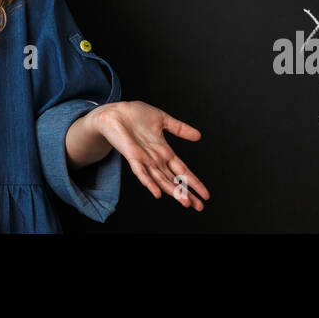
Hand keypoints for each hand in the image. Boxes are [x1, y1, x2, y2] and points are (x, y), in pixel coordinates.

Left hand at [93, 100, 209, 210]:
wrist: (114, 110)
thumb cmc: (135, 114)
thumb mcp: (162, 119)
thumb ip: (180, 128)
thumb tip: (198, 136)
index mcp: (164, 151)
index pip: (182, 170)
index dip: (194, 182)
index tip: (205, 195)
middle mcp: (155, 159)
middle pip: (174, 180)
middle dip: (187, 193)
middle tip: (199, 207)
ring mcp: (144, 159)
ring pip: (161, 180)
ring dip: (173, 191)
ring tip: (185, 202)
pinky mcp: (132, 156)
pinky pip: (141, 172)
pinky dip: (149, 183)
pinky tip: (157, 193)